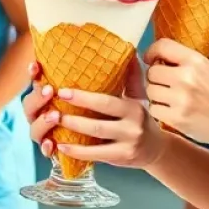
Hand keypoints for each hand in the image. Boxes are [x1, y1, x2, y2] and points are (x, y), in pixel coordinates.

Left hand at [23, 60, 165, 167]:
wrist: (156, 150)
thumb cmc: (141, 118)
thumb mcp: (139, 96)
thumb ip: (131, 76)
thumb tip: (128, 50)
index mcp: (133, 108)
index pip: (106, 102)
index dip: (83, 97)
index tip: (63, 91)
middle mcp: (132, 127)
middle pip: (98, 123)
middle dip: (73, 117)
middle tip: (52, 109)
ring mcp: (127, 145)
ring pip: (95, 139)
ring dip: (73, 132)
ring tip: (55, 124)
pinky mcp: (121, 159)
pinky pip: (96, 155)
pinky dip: (77, 152)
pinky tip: (62, 147)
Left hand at [144, 35, 208, 149]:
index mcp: (196, 62)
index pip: (162, 46)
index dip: (152, 51)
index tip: (151, 58)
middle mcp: (185, 78)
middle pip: (152, 71)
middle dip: (155, 76)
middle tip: (163, 82)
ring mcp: (180, 99)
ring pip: (150, 91)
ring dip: (155, 94)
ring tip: (166, 96)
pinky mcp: (177, 119)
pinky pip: (154, 109)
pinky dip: (158, 110)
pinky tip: (168, 110)